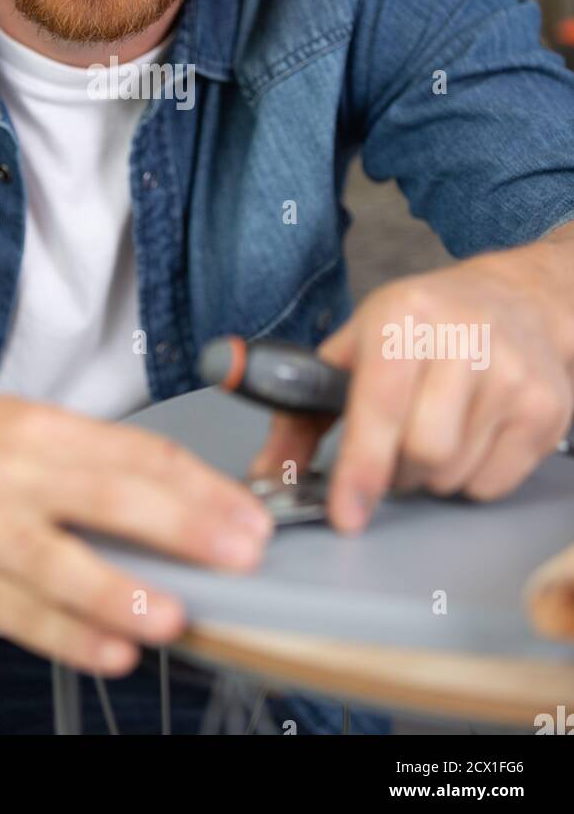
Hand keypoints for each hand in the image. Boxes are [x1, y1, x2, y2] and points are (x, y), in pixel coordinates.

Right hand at [0, 392, 272, 675]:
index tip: (247, 513)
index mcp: (40, 428)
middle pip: (110, 498)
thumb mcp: (19, 426)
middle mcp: (15, 476)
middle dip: (185, 527)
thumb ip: (89, 460)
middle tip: (242, 552)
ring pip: (62, 566)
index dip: (199, 485)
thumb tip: (178, 500)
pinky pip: (25, 617)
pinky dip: (72, 637)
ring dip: (124, 593)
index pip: (136, 452)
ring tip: (175, 616)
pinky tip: (114, 651)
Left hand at [248, 238, 573, 533]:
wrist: (516, 300)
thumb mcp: (355, 348)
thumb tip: (267, 474)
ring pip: (455, 473)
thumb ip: (303, 412)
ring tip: (431, 433)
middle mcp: (463, 337)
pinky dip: (470, 477)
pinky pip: (493, 483)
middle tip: (392, 453)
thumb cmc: (422, 327)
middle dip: (396, 472)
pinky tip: (470, 436)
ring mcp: (513, 372)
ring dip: (431, 476)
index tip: (346, 513)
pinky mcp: (546, 407)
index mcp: (403, 316)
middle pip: (422, 452)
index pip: (379, 405)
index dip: (360, 467)